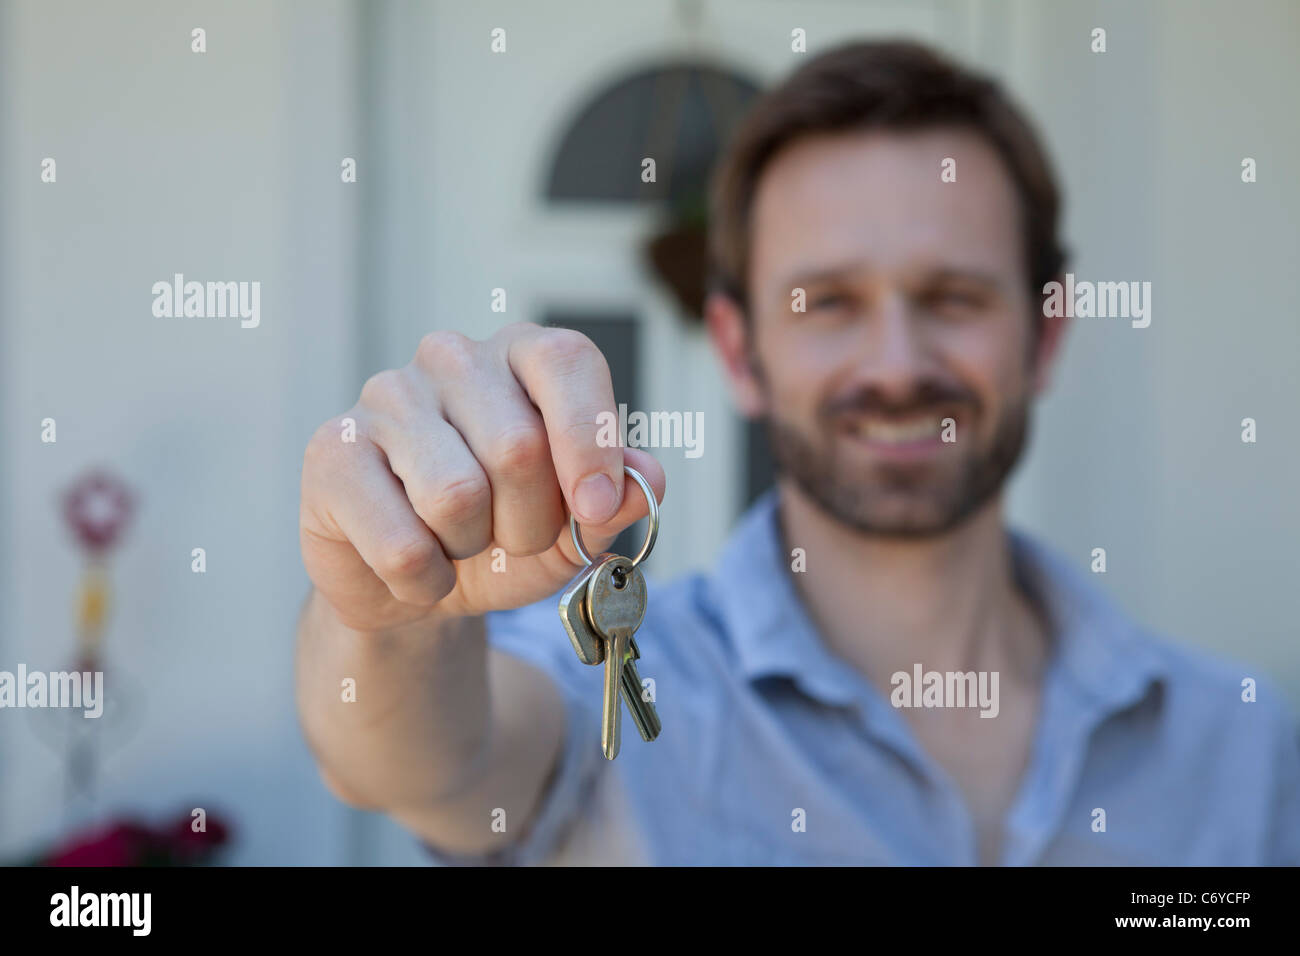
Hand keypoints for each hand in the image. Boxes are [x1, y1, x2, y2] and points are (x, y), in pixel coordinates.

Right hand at [299, 323, 665, 631]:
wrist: (418, 585)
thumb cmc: (503, 536)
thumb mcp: (576, 528)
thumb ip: (619, 500)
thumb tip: (645, 479)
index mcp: (522, 356)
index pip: (567, 362)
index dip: (590, 440)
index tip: (594, 509)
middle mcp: (452, 358)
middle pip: (517, 446)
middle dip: (531, 524)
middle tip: (511, 538)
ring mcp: (385, 397)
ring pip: (456, 494)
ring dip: (471, 550)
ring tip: (457, 544)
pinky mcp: (331, 450)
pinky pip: (400, 542)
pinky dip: (423, 581)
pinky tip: (415, 569)